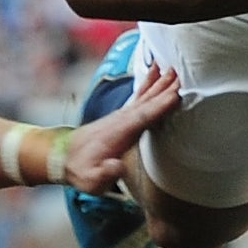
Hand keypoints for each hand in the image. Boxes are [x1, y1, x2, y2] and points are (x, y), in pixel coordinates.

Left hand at [61, 60, 177, 193]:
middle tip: (185, 74)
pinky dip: (150, 82)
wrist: (62, 157)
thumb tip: (116, 166)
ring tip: (176, 67)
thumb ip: (104, 173)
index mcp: (118, 133)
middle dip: (166, 88)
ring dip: (161, 82)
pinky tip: (156, 71)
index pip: (142, 117)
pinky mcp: (123, 115)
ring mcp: (122, 115)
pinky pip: (140, 95)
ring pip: (145, 95)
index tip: (177, 95)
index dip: (159, 106)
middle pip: (147, 101)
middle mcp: (122, 119)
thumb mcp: (90, 179)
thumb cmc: (81, 170)